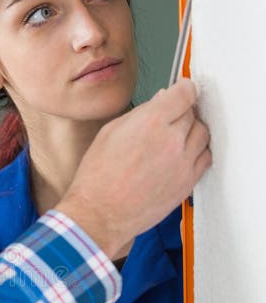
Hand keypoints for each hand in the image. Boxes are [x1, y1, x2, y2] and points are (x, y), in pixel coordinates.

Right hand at [58, 79, 210, 257]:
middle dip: (181, 112)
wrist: (100, 214)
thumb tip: (159, 102)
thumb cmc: (98, 177)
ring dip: (192, 131)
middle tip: (169, 118)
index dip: (183, 89)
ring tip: (176, 136)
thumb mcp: (110, 132)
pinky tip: (183, 154)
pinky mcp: (187, 183)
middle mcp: (172, 140)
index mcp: (151, 122)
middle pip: (193, 113)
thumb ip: (139, 113)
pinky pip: (205, 158)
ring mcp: (183, 163)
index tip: (182, 90)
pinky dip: (198, 151)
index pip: (185, 93)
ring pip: (203, 134)